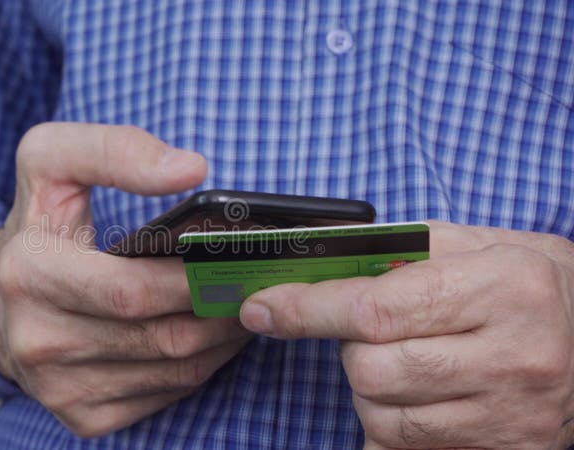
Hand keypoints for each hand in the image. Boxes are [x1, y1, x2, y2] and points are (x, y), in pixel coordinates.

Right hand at [0, 123, 250, 436]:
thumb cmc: (40, 223)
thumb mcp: (53, 160)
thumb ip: (115, 149)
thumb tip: (189, 170)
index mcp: (28, 273)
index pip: (131, 291)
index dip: (194, 281)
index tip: (235, 261)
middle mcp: (36, 339)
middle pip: (164, 338)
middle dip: (222, 311)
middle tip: (254, 283)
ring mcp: (57, 387)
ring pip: (174, 372)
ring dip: (222, 340)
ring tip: (242, 304)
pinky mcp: (81, 416)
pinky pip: (165, 396)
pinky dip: (200, 367)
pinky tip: (209, 336)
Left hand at [240, 220, 573, 448]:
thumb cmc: (521, 282)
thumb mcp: (472, 245)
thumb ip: (397, 250)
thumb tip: (311, 257)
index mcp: (504, 288)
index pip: (376, 308)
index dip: (307, 309)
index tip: (262, 308)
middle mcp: (513, 358)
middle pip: (370, 370)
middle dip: (348, 347)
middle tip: (371, 329)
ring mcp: (509, 417)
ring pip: (381, 415)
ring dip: (368, 388)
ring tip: (403, 360)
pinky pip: (403, 449)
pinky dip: (389, 424)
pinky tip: (416, 396)